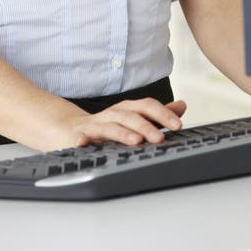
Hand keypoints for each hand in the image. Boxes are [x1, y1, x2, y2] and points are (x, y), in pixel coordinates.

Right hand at [46, 98, 186, 150]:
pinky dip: (83, 141)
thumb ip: (156, 114)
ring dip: (123, 133)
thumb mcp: (132, 118)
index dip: (162, 114)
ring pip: (110, 126)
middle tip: (160, 138)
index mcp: (126, 109)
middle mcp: (112, 114)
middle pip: (130, 116)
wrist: (69, 130)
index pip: (147, 106)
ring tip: (136, 141)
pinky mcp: (79, 137)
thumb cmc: (105, 126)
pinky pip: (81, 138)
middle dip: (146, 126)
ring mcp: (95, 125)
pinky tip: (84, 144)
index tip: (178, 126)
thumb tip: (181, 106)